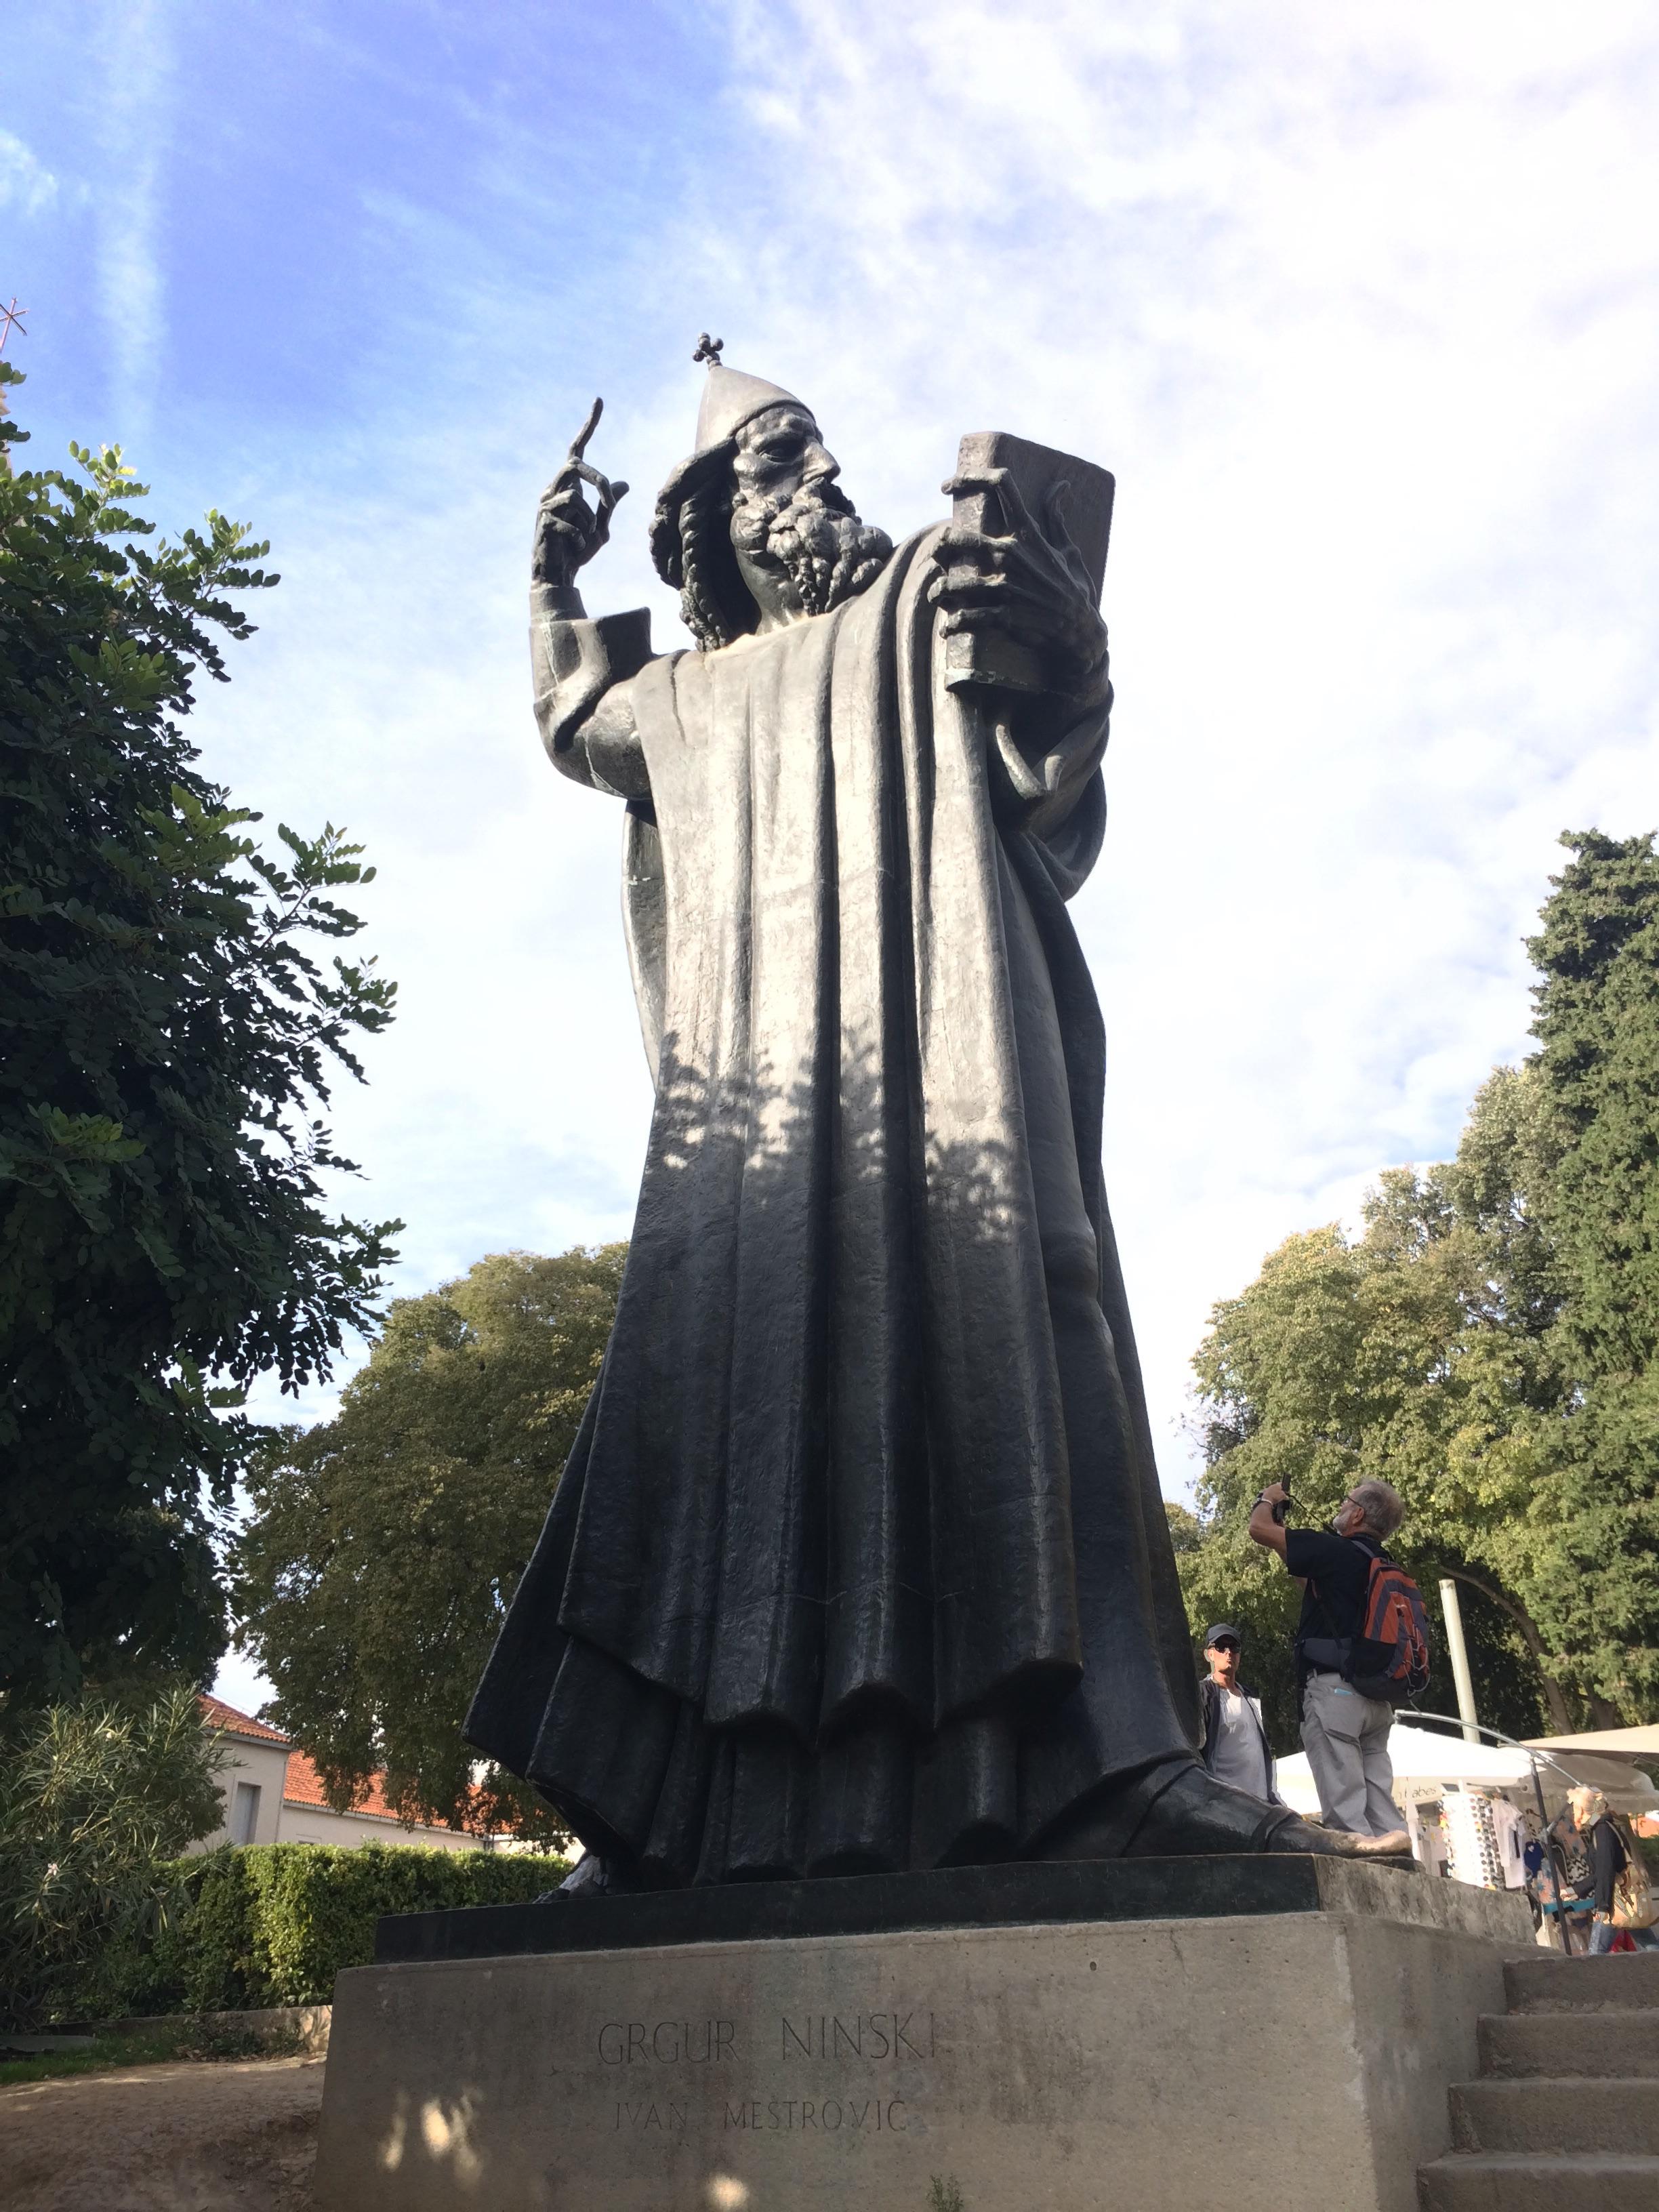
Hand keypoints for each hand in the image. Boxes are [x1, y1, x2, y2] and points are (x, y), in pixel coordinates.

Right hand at [532, 398, 629, 591]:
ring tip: (585, 539)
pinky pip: (570, 521)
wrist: (559, 576)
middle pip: (576, 464)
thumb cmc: (577, 551)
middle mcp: (553, 488)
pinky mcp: (542, 520)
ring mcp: (544, 503)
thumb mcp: (600, 527)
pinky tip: (575, 548)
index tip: (599, 400)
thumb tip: (623, 483)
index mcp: (568, 485)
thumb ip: (608, 505)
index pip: (578, 450)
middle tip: (609, 502)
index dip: (589, 426)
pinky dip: (580, 538)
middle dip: (598, 482)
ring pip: (576, 497)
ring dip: (590, 521)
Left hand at [927, 465, 1105, 689]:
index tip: (947, 486)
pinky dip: (953, 623)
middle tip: (939, 556)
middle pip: (956, 537)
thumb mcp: (1068, 548)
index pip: (999, 486)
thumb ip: (1055, 517)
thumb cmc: (1073, 587)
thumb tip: (1060, 485)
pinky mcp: (1002, 615)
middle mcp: (1011, 553)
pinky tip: (950, 626)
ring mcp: (1005, 585)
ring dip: (939, 590)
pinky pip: (965, 617)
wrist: (1079, 630)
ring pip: (952, 582)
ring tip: (938, 594)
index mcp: (1026, 533)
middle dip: (941, 547)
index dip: (968, 478)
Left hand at [1258, 1483, 1289, 1506]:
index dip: (1282, 1486)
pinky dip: (1269, 1494)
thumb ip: (1285, 1495)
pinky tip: (1271, 1497)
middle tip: (1280, 1494)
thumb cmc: (1276, 1497)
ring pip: (1271, 1489)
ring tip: (1275, 1496)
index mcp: (1277, 1485)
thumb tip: (1286, 1497)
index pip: (1281, 1484)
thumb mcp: (1283, 1496)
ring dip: (1273, 1491)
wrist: (1267, 1500)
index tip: (1283, 1489)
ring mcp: (1268, 1488)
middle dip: (1277, 1489)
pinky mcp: (1264, 1492)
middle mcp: (1272, 1485)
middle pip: (1276, 1486)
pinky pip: (1268, 1492)